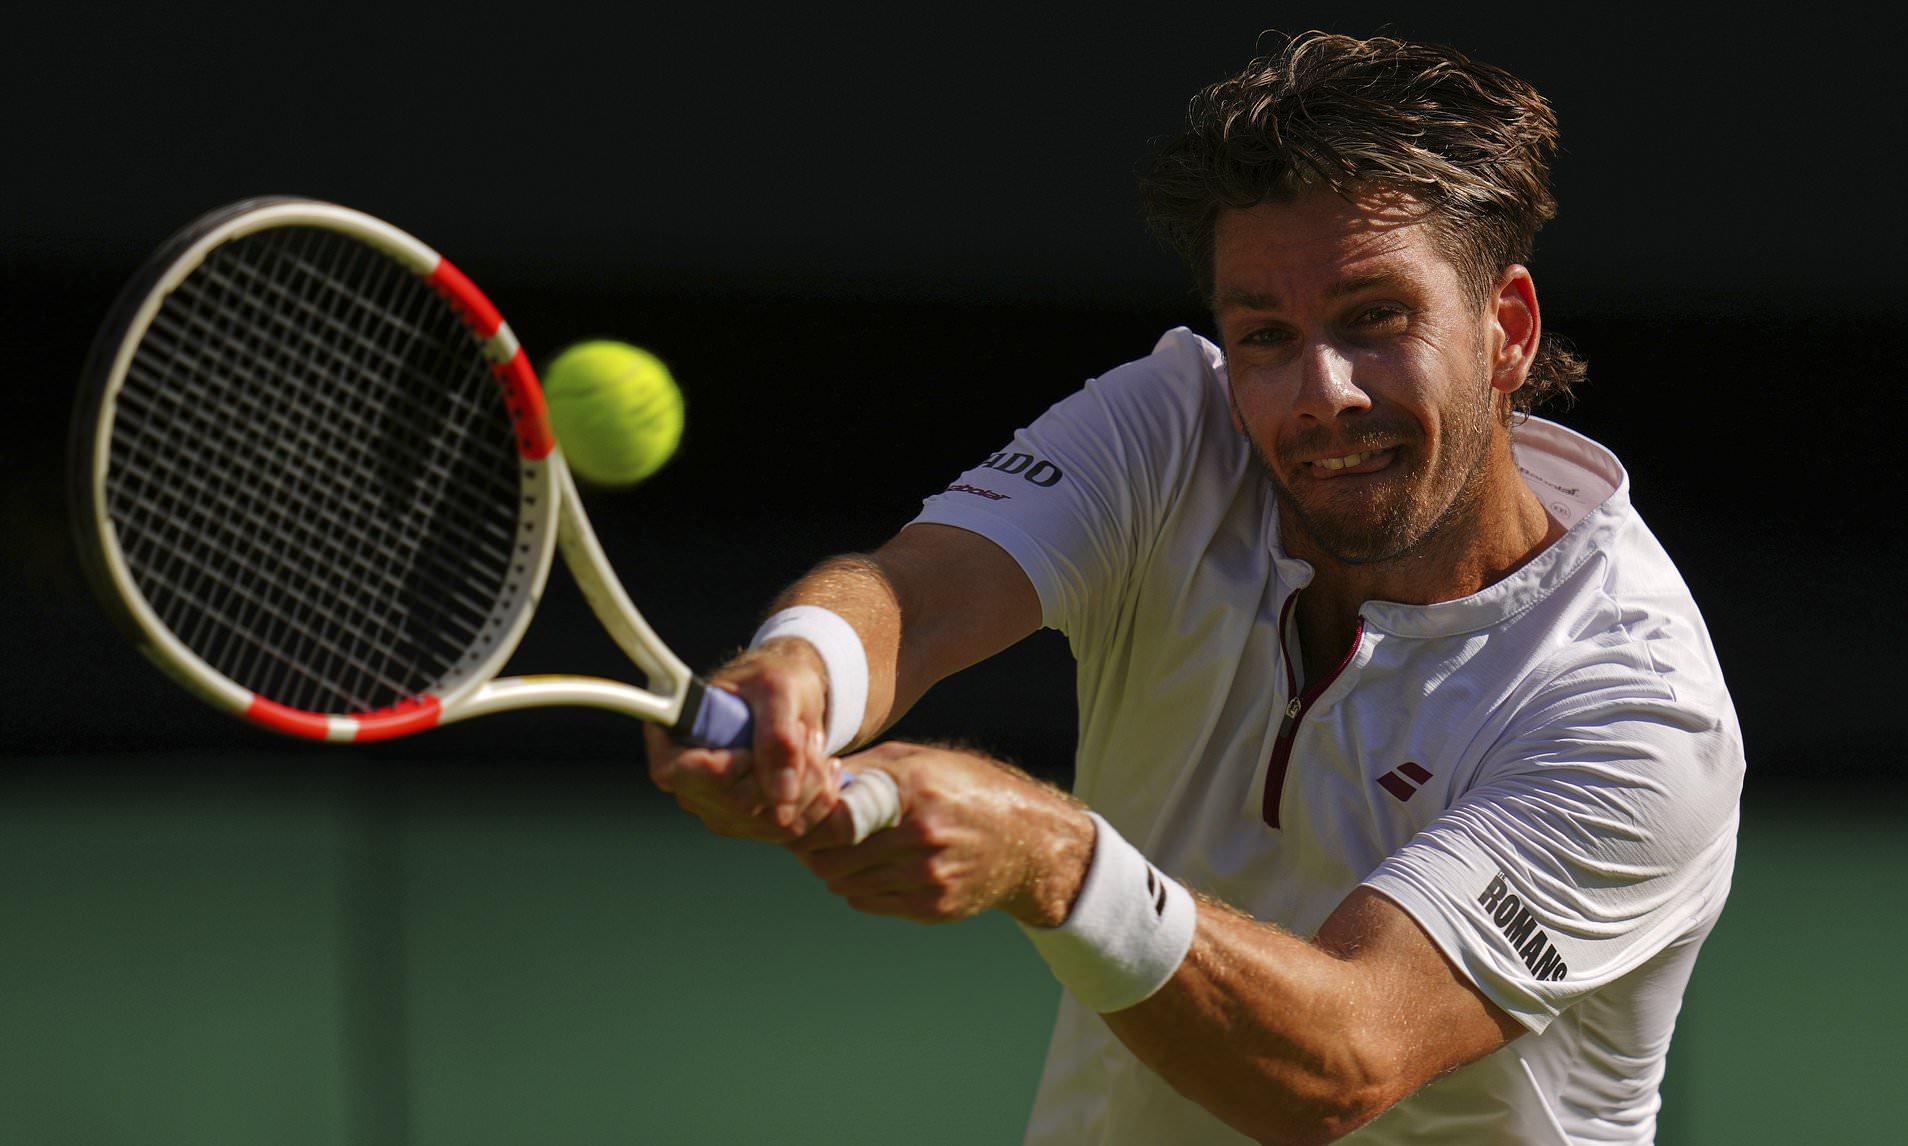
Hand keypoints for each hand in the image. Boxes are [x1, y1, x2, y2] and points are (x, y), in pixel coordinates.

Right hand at [643, 640, 842, 841]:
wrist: (787, 693)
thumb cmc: (771, 681)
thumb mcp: (777, 691)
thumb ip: (777, 736)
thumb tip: (781, 794)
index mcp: (675, 740)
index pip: (680, 775)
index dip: (724, 768)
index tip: (751, 746)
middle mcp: (688, 783)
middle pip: (739, 804)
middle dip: (787, 770)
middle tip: (804, 733)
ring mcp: (718, 808)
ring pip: (773, 821)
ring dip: (809, 783)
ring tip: (814, 744)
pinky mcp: (750, 822)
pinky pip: (791, 829)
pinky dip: (817, 799)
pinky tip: (821, 767)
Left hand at [789, 741, 1092, 926]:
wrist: (1028, 841)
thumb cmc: (967, 789)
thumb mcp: (922, 760)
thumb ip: (867, 767)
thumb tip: (810, 774)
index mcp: (914, 788)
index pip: (835, 816)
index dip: (806, 823)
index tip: (796, 819)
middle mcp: (921, 833)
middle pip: (833, 857)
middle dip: (811, 851)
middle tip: (805, 841)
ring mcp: (928, 875)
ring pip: (846, 884)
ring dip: (831, 871)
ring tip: (835, 854)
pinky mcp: (933, 906)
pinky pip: (870, 902)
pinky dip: (857, 889)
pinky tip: (866, 871)